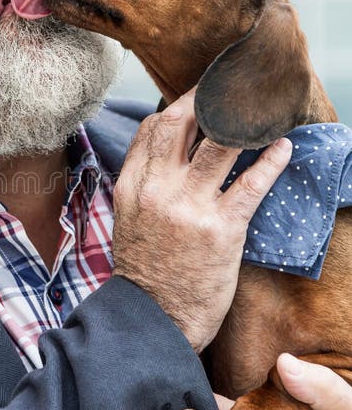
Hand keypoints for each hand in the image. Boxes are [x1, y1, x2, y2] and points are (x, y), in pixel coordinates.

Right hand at [111, 90, 292, 351]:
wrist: (153, 318)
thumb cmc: (145, 272)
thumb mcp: (128, 220)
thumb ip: (144, 184)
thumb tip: (166, 154)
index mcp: (132, 187)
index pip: (152, 129)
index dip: (177, 106)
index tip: (198, 99)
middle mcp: (157, 190)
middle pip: (180, 123)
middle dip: (206, 99)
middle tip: (228, 90)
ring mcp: (189, 207)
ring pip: (218, 145)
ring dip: (243, 122)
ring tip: (260, 111)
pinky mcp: (221, 228)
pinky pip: (250, 184)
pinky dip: (270, 161)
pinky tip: (282, 147)